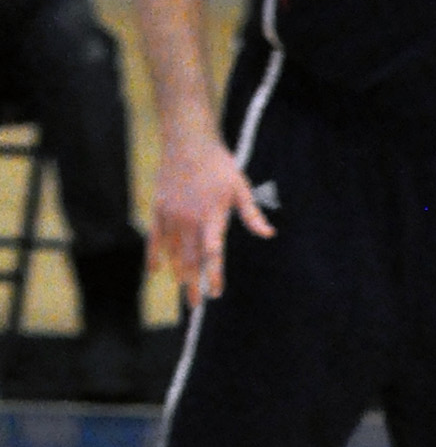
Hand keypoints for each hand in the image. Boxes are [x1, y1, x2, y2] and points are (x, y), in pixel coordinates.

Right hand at [147, 132, 274, 306]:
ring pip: (173, 252)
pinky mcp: (158, 209)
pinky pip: (154, 238)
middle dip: (194, 283)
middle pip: (190, 259)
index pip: (213, 254)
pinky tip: (155, 271)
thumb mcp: (241, 189)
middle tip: (197, 304)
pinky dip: (154, 255)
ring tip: (183, 292)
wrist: (188, 142)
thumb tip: (269, 235)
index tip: (216, 292)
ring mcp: (171, 215)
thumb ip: (252, 215)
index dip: (214, 275)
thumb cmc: (219, 165)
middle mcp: (189, 220)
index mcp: (212, 217)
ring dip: (178, 274)